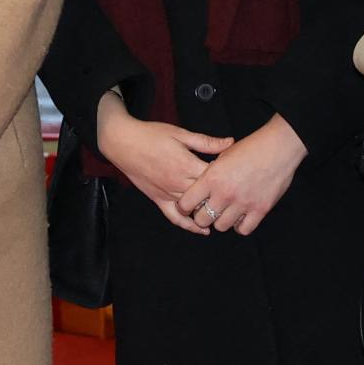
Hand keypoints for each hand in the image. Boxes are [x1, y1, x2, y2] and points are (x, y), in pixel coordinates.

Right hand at [92, 92, 231, 231]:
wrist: (123, 143)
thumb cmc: (151, 135)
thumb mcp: (181, 134)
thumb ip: (206, 142)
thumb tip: (230, 143)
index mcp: (187, 164)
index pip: (215, 178)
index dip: (229, 178)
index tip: (240, 177)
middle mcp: (178, 182)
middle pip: (207, 196)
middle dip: (222, 198)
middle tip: (237, 197)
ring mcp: (168, 193)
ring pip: (194, 209)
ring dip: (209, 211)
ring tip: (226, 213)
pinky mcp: (158, 200)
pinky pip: (175, 217)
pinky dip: (188, 226)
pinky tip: (202, 230)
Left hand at [170, 115, 306, 236]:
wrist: (279, 147)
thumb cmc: (251, 148)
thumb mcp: (222, 156)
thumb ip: (210, 174)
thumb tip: (202, 187)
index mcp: (211, 178)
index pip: (186, 204)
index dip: (185, 207)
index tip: (189, 205)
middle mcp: (225, 193)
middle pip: (202, 220)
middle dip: (202, 216)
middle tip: (209, 210)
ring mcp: (243, 203)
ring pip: (221, 227)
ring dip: (222, 220)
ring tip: (226, 212)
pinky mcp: (260, 209)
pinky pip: (243, 229)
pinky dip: (240, 225)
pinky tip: (241, 216)